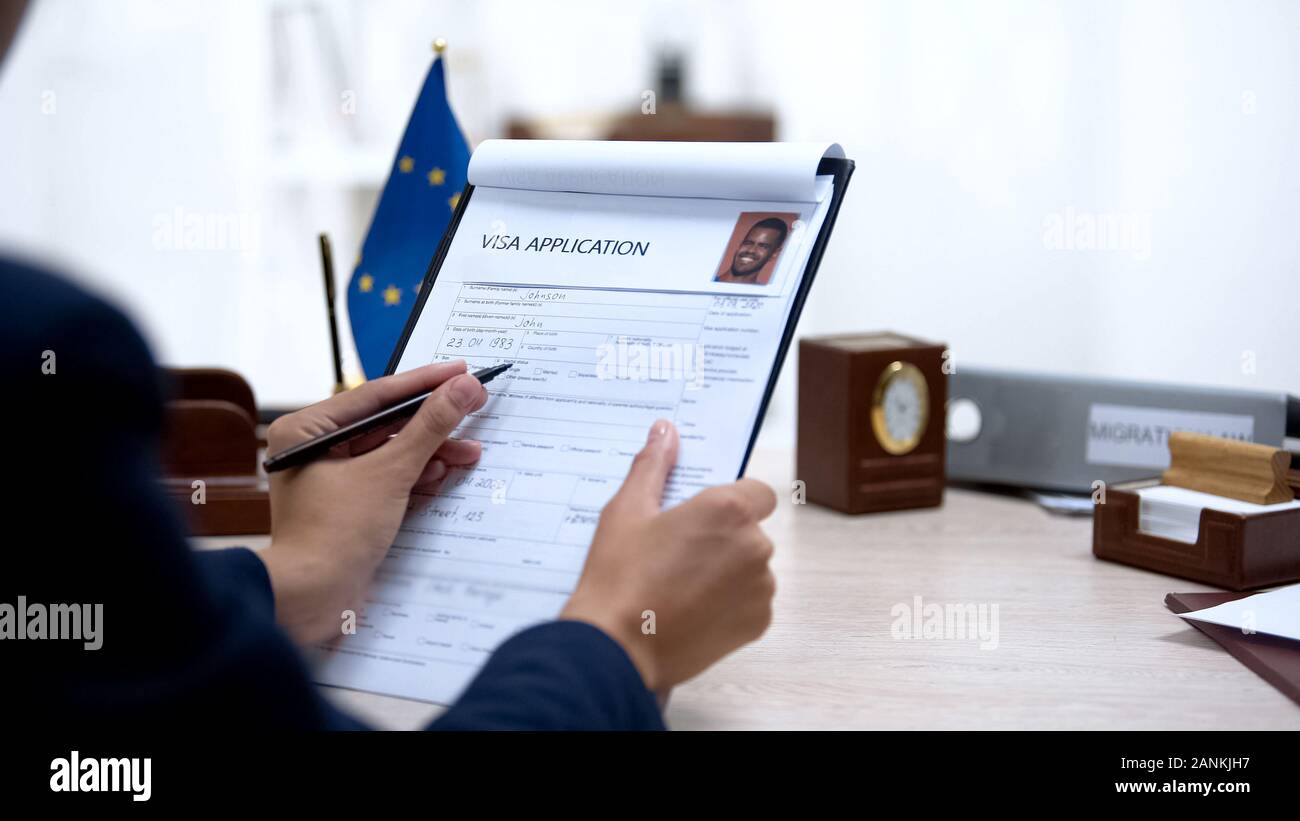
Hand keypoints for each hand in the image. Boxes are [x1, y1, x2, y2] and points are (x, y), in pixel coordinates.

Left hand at [258, 361, 487, 644]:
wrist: (312, 599)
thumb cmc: (334, 534)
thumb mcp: (390, 472)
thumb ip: (430, 427)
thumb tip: (463, 388)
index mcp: (307, 430)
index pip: (375, 395)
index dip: (423, 383)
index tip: (460, 371)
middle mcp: (314, 449)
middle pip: (385, 423)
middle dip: (432, 423)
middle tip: (473, 406)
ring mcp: (331, 479)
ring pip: (390, 452)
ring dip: (430, 452)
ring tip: (468, 451)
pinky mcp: (348, 505)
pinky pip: (388, 479)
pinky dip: (416, 476)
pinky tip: (444, 473)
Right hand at [560, 420, 777, 691]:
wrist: (617, 648)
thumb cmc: (620, 578)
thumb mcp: (627, 510)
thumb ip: (654, 466)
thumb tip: (665, 432)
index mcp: (728, 510)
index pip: (757, 491)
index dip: (732, 500)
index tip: (702, 516)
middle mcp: (754, 545)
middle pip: (751, 530)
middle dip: (723, 538)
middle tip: (677, 553)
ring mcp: (759, 587)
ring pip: (751, 567)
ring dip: (727, 571)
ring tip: (680, 585)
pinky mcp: (758, 621)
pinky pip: (751, 601)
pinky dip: (729, 603)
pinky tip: (691, 608)